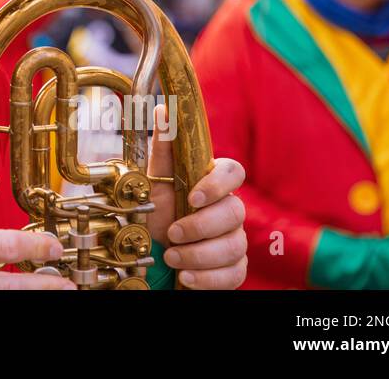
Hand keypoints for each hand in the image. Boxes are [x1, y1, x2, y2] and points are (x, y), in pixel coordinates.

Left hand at [148, 106, 246, 288]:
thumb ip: (163, 149)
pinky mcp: (234, 267)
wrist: (153, 252)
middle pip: (235, 212)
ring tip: (172, 258)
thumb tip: (164, 109)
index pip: (234, 172)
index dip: (218, 184)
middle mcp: (228, 209)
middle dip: (201, 226)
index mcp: (212, 183)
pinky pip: (235, 273)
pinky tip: (186, 277)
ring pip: (235, 246)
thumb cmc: (156, 212)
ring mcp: (234, 239)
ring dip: (200, 255)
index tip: (192, 197)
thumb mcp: (153, 181)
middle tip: (172, 233)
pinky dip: (209, 278)